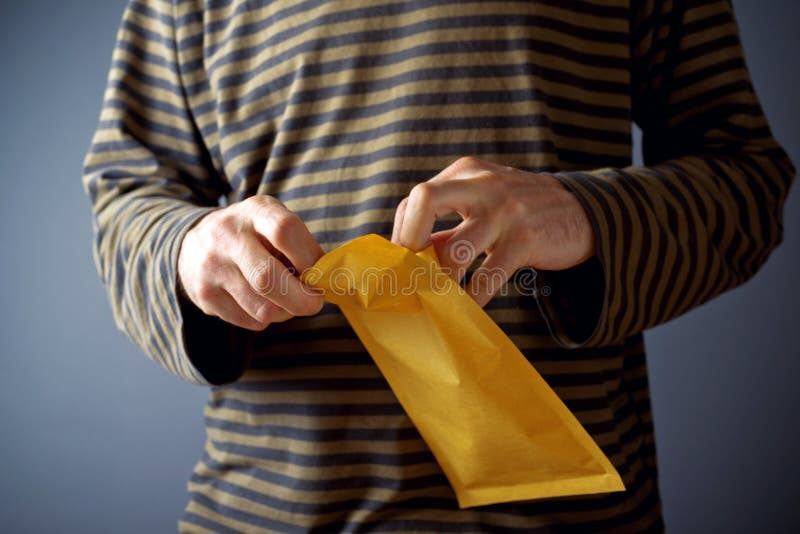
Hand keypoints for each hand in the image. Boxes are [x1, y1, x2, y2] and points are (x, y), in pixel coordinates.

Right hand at [178, 195, 324, 329]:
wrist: (195, 243)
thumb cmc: (252, 235)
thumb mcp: (274, 222)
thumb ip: (300, 246)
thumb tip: (325, 281)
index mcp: (255, 212)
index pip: (284, 231)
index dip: (308, 258)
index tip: (318, 273)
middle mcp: (228, 236)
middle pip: (268, 278)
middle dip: (301, 300)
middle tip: (314, 303)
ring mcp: (212, 267)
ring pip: (263, 308)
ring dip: (285, 311)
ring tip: (285, 300)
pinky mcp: (205, 295)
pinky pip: (250, 321)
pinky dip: (265, 319)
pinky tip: (261, 301)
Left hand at [391, 156, 594, 305]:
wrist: (582, 211)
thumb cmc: (520, 211)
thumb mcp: (483, 204)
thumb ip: (447, 226)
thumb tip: (407, 258)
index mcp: (465, 172)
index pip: (415, 199)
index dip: (402, 234)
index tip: (404, 261)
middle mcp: (482, 185)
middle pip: (424, 200)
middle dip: (408, 240)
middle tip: (410, 272)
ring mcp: (505, 211)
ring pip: (455, 249)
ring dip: (442, 280)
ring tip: (440, 295)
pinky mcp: (525, 240)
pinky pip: (487, 276)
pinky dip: (472, 297)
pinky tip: (468, 305)